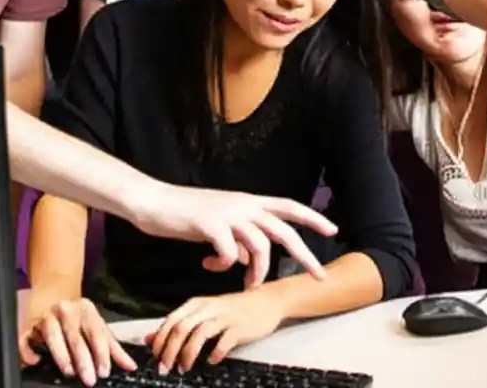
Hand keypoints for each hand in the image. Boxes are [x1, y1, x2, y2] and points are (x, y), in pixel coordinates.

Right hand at [17, 290, 136, 386]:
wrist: (54, 296)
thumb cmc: (80, 318)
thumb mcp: (98, 329)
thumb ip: (114, 348)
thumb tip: (130, 365)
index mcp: (86, 310)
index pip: (96, 331)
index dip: (101, 352)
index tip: (104, 370)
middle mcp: (66, 311)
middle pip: (75, 336)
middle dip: (83, 359)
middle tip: (89, 378)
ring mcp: (46, 317)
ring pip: (51, 334)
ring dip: (61, 354)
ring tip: (69, 371)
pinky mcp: (29, 327)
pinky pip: (25, 338)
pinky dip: (28, 350)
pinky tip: (35, 361)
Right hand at [127, 183, 337, 288]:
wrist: (153, 202)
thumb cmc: (184, 214)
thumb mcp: (219, 223)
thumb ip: (238, 239)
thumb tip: (249, 260)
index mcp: (247, 202)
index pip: (288, 206)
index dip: (312, 217)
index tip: (332, 230)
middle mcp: (242, 205)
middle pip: (284, 230)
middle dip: (304, 254)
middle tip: (319, 275)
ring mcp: (227, 213)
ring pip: (260, 245)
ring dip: (257, 270)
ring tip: (248, 284)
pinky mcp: (209, 224)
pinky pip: (230, 252)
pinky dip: (225, 264)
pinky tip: (210, 265)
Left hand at [144, 292, 283, 372]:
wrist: (265, 302)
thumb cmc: (231, 310)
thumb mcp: (201, 313)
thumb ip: (177, 325)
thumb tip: (149, 339)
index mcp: (195, 304)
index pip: (170, 321)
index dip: (160, 341)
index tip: (155, 358)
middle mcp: (208, 308)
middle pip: (181, 328)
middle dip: (169, 351)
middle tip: (165, 368)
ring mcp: (224, 316)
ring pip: (199, 333)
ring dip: (188, 354)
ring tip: (184, 368)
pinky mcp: (240, 327)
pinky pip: (224, 341)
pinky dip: (215, 353)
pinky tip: (211, 361)